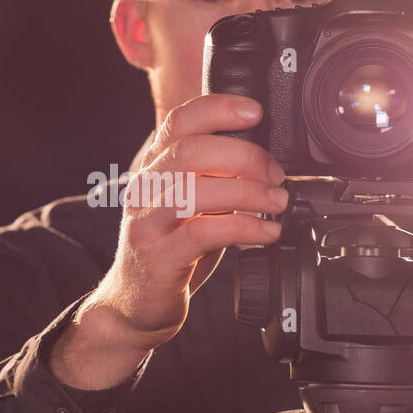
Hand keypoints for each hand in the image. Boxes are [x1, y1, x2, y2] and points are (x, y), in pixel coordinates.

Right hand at [49, 94, 286, 388]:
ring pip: (196, 188)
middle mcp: (145, 188)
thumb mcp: (193, 204)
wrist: (135, 304)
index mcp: (154, 167)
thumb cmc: (171, 250)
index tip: (256, 112)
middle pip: (192, 150)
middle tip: (276, 175)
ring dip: (249, 192)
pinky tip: (266, 232)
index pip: (180, 121)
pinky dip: (243, 227)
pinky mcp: (158, 256)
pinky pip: (202, 232)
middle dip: (245, 156)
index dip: (219, 108)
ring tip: (277, 204)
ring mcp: (147, 222)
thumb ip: (217, 177)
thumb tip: (267, 159)